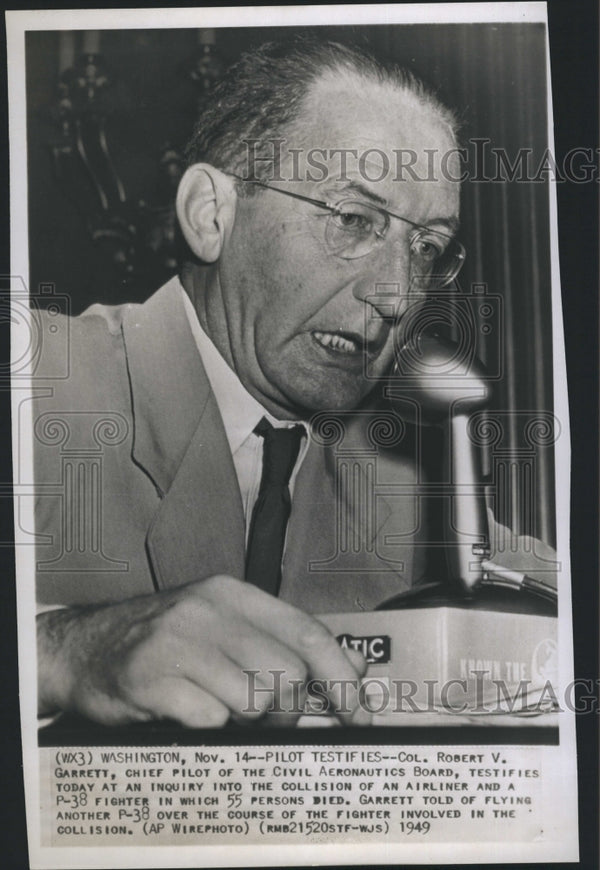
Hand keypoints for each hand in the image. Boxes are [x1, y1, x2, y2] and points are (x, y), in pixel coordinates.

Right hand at [37, 575, 369, 726]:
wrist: (84, 648)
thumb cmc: (164, 643)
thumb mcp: (222, 627)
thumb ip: (280, 644)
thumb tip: (350, 672)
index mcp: (234, 594)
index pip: (308, 633)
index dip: (341, 675)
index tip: (358, 711)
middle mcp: (209, 609)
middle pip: (287, 673)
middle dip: (286, 709)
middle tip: (265, 717)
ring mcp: (178, 641)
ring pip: (255, 700)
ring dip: (247, 721)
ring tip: (221, 709)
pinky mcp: (151, 677)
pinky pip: (211, 719)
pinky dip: (208, 726)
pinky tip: (187, 711)